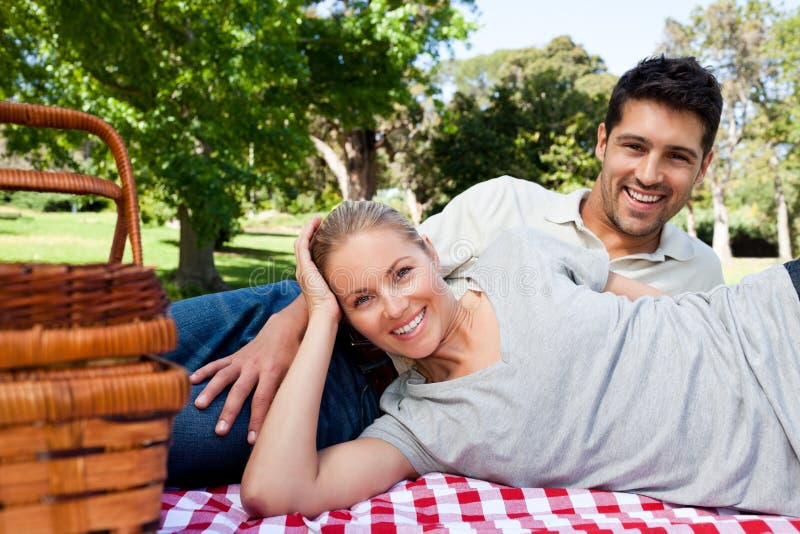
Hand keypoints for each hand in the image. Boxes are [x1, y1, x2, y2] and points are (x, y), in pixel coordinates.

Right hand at [190, 299, 304, 443]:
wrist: (284, 329)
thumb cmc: (292, 357)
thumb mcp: (295, 373)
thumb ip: (285, 393)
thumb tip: (278, 421)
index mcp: (273, 371)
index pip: (263, 399)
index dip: (257, 420)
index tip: (251, 440)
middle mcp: (255, 365)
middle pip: (240, 390)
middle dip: (229, 411)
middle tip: (219, 431)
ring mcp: (242, 360)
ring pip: (224, 375)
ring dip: (210, 390)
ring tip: (198, 405)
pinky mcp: (234, 356)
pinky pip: (217, 363)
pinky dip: (204, 371)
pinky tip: (191, 381)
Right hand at [294, 217, 340, 321]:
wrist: (327, 315)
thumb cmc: (335, 309)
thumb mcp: (339, 292)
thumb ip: (343, 283)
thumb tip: (358, 280)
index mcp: (310, 278)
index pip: (310, 255)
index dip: (316, 243)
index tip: (326, 233)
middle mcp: (303, 272)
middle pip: (304, 247)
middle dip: (311, 233)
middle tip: (321, 221)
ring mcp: (302, 269)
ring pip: (301, 242)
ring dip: (308, 229)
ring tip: (317, 218)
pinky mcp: (304, 266)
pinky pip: (302, 244)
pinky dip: (307, 231)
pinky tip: (315, 222)